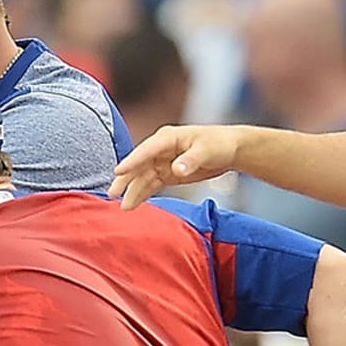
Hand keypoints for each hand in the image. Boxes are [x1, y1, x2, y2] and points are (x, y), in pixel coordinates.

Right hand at [108, 125, 241, 209]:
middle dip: (126, 180)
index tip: (118, 172)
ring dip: (133, 191)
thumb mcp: (207, 150)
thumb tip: (176, 170)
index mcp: (166, 139)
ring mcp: (162, 162)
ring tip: (124, 207)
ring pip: (142, 177)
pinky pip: (151, 184)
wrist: (231, 149)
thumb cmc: (219, 144)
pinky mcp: (167, 173)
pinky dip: (142, 194)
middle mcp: (160, 149)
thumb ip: (191, 160)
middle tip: (113, 193)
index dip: (132, 161)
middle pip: (138, 166)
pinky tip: (134, 205)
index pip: (145, 151)